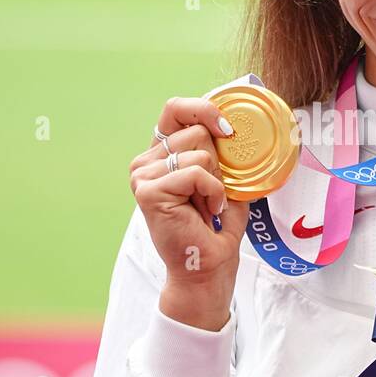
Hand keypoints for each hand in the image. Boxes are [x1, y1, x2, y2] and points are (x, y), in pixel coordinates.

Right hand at [130, 97, 250, 329]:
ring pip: (199, 152)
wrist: (207, 267)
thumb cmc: (216, 227)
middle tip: (211, 194)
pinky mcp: (148, 191)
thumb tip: (233, 125)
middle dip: (218, 163)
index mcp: (161, 154)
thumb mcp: (225, 179)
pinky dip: (212, 191)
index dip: (203, 110)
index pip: (176, 109)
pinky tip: (206, 212)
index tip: (227, 130)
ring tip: (207, 206)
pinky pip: (196, 172)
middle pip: (196, 131)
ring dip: (216, 182)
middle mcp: (146, 161)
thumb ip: (222, 151)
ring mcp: (143, 175)